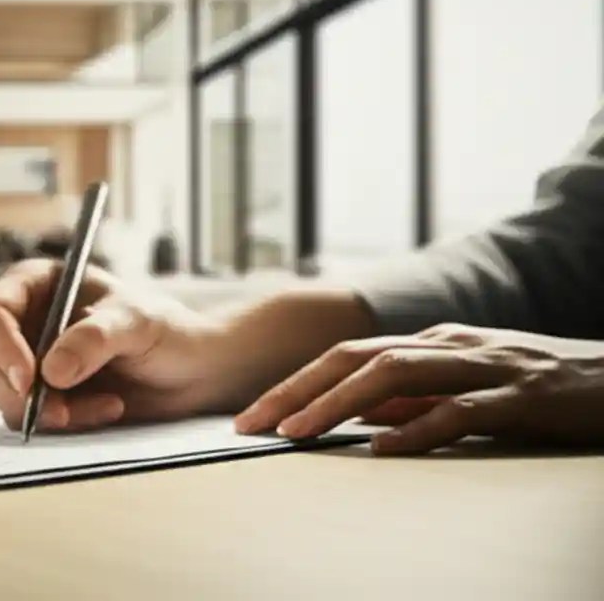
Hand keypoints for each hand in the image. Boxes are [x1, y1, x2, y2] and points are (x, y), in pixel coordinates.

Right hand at [0, 259, 231, 431]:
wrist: (193, 370)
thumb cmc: (167, 330)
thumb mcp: (136, 322)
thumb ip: (94, 339)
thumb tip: (50, 371)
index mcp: (36, 286)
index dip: (0, 346)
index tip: (29, 378)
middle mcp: (24, 323)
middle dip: (19, 393)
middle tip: (60, 412)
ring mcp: (30, 364)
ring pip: (3, 397)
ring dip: (49, 412)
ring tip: (105, 406)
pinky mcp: (44, 399)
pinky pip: (33, 420)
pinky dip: (68, 423)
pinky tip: (107, 409)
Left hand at [234, 323, 603, 453]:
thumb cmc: (538, 387)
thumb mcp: (465, 388)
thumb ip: (414, 399)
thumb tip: (356, 418)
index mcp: (432, 341)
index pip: (346, 356)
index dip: (295, 382)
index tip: (252, 416)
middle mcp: (449, 345)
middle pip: (357, 358)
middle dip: (297, 389)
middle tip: (252, 423)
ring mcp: (485, 366)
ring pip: (398, 374)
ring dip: (339, 404)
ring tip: (299, 433)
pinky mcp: (521, 396)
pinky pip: (461, 410)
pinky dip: (418, 428)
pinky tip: (383, 449)